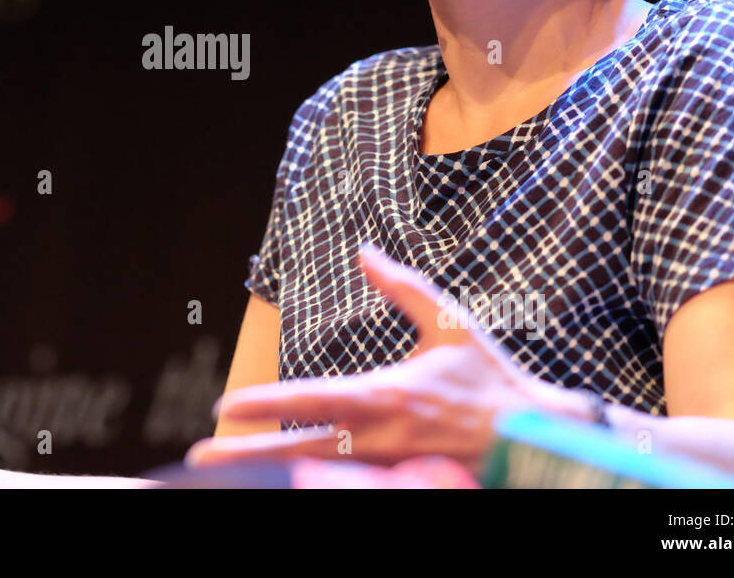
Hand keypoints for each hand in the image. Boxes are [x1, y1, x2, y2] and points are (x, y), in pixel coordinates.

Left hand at [186, 244, 575, 477]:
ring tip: (221, 470)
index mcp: (388, 395)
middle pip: (301, 449)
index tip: (227, 404)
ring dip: (267, 469)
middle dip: (247, 454)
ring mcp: (385, 467)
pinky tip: (274, 478)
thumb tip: (363, 251)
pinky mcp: (396, 480)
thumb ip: (402, 287)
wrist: (533, 436)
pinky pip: (342, 481)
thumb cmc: (487, 378)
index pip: (315, 399)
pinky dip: (306, 478)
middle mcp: (380, 437)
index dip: (267, 403)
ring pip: (315, 469)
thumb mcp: (448, 323)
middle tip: (200, 456)